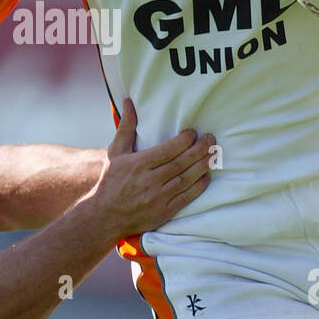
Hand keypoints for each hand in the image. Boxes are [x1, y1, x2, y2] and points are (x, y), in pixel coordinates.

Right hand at [90, 99, 215, 237]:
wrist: (105, 215)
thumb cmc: (111, 181)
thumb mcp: (116, 152)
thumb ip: (126, 127)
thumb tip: (128, 102)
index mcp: (138, 165)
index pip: (167, 150)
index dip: (184, 140)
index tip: (193, 133)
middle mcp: (149, 181)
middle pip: (180, 163)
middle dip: (199, 150)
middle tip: (210, 139)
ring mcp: (157, 198)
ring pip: (186, 179)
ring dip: (202, 166)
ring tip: (213, 154)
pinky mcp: (163, 212)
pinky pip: (186, 197)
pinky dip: (198, 186)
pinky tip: (206, 176)